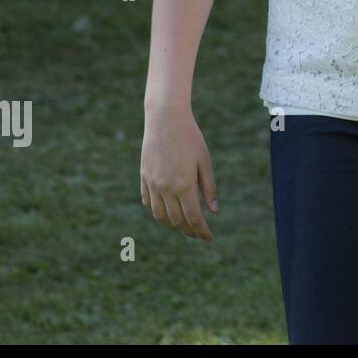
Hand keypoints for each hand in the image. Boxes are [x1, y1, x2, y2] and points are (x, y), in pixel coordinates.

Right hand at [141, 106, 217, 241]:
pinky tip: (166, 212)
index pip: (193, 218)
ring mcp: (152, 184)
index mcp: (184, 185)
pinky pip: (148, 203)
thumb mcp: (204, 161)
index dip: (202, 231)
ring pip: (160, 215)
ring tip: (184, 225)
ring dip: (172, 224)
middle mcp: (165, 188)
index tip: (209, 238)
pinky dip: (157, 212)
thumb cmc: (190, 138)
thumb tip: (214, 211)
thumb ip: (208, 188)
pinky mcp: (143, 177)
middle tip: (199, 233)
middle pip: (176, 221)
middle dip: (189, 230)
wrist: (165, 119)